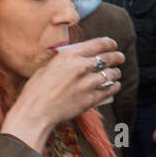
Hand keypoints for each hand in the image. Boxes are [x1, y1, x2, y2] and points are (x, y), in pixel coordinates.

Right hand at [0, 37, 124, 152]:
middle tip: (120, 58)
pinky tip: (115, 85)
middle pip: (107, 58)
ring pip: (111, 74)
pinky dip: (114, 86)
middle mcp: (81, 67)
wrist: (36, 112)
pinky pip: (109, 90)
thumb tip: (77, 58)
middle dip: (116, 57)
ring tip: (116, 73)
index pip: (97, 44)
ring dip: (116, 73)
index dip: (109, 44)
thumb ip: (65, 61)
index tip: (113, 45)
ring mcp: (88, 83)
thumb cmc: (36, 90)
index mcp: (69, 55)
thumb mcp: (48, 67)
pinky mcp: (91, 99)